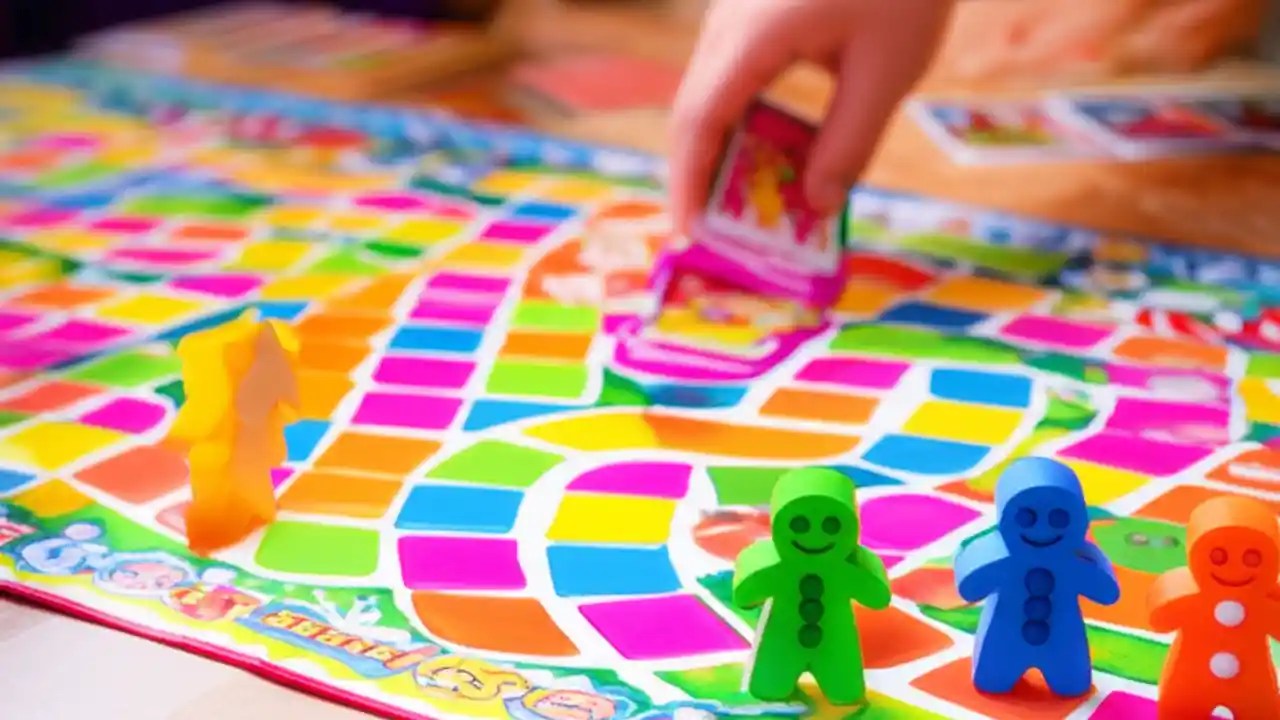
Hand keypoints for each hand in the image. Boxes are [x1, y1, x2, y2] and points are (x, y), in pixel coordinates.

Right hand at [668, 0, 953, 234]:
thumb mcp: (889, 68)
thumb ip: (849, 142)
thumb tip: (816, 204)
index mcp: (752, 36)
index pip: (699, 122)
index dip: (688, 183)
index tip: (693, 233)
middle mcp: (727, 24)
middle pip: (695, 112)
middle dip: (704, 177)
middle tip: (724, 232)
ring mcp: (735, 13)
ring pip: (712, 95)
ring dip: (728, 151)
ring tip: (752, 201)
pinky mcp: (753, 10)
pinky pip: (734, 75)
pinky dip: (746, 120)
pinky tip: (775, 148)